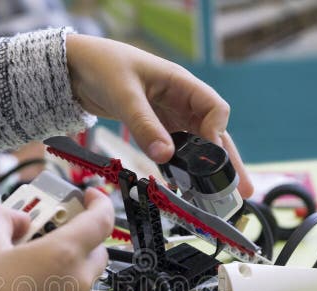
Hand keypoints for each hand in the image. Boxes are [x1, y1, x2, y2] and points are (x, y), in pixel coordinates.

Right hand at [0, 188, 113, 290]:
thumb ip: (2, 216)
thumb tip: (17, 220)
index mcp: (64, 254)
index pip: (102, 219)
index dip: (100, 201)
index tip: (90, 195)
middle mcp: (78, 282)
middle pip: (97, 250)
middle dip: (80, 236)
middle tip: (50, 232)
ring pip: (84, 279)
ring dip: (68, 266)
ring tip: (32, 265)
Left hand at [66, 34, 252, 197]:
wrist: (74, 66)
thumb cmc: (102, 66)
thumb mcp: (124, 95)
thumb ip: (144, 125)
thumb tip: (167, 156)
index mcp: (179, 83)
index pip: (214, 108)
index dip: (216, 134)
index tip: (209, 159)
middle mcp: (179, 100)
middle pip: (212, 132)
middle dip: (227, 162)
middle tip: (241, 189)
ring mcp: (167, 115)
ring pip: (194, 145)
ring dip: (205, 171)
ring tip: (218, 198)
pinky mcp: (152, 127)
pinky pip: (172, 150)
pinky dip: (179, 169)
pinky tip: (184, 189)